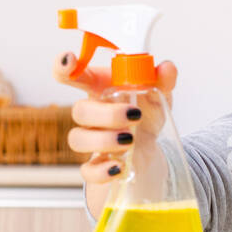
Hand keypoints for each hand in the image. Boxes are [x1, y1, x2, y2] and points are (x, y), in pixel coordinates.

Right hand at [54, 50, 177, 187]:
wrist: (149, 153)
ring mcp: (90, 141)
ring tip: (130, 141)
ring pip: (77, 139)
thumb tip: (167, 67)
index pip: (71, 74)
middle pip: (79, 110)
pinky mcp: (95, 167)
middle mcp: (91, 114)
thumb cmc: (145, 117)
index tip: (70, 60)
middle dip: (105, 114)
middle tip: (134, 115)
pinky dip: (102, 170)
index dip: (64, 65)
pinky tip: (119, 166)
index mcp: (99, 89)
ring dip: (103, 140)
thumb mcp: (158, 96)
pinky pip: (87, 170)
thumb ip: (163, 80)